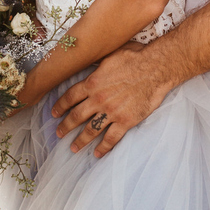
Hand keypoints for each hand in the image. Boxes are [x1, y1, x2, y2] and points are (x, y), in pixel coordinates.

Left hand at [51, 42, 169, 157]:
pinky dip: (104, 147)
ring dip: (81, 140)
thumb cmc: (135, 57)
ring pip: (91, 130)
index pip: (70, 97)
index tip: (54, 113)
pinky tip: (98, 153)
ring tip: (73, 148)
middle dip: (65, 126)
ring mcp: (111, 112)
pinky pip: (111, 138)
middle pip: (76, 116)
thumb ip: (96, 64)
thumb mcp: (110, 55)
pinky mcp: (125, 121)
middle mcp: (98, 99)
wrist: (156, 68)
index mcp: (92, 82)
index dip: (60, 106)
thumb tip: (88, 62)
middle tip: (59, 134)